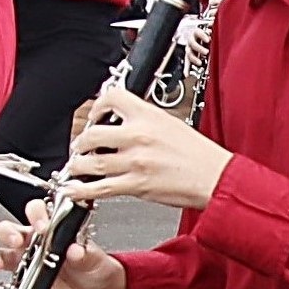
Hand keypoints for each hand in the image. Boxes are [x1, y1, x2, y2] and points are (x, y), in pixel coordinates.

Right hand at [0, 202, 131, 288]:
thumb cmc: (94, 267)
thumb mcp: (94, 258)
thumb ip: (85, 253)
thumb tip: (76, 249)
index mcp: (51, 232)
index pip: (36, 213)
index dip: (35, 215)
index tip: (42, 225)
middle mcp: (33, 246)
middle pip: (9, 231)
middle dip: (8, 233)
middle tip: (17, 241)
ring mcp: (25, 267)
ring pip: (0, 256)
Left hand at [65, 84, 231, 210]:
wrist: (215, 177)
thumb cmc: (199, 154)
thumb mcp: (172, 123)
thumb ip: (145, 120)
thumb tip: (123, 120)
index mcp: (148, 116)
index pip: (111, 98)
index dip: (97, 105)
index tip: (94, 114)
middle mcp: (138, 136)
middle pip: (92, 134)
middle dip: (81, 142)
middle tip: (81, 146)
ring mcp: (134, 162)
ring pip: (90, 162)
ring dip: (77, 165)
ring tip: (77, 166)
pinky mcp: (135, 185)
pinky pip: (99, 188)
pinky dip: (81, 189)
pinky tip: (74, 188)